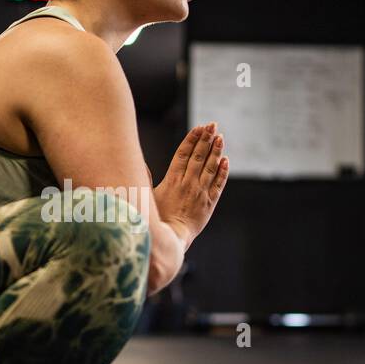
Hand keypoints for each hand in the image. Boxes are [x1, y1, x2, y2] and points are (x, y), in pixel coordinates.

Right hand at [152, 122, 228, 244]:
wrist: (170, 238)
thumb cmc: (155, 218)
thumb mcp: (146, 196)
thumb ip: (145, 177)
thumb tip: (138, 163)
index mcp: (172, 179)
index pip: (183, 154)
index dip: (192, 139)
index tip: (198, 128)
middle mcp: (188, 183)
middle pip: (199, 156)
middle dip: (206, 139)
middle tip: (212, 125)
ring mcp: (200, 193)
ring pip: (210, 167)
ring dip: (216, 151)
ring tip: (220, 137)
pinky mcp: (209, 203)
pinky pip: (219, 184)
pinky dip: (223, 172)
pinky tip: (225, 160)